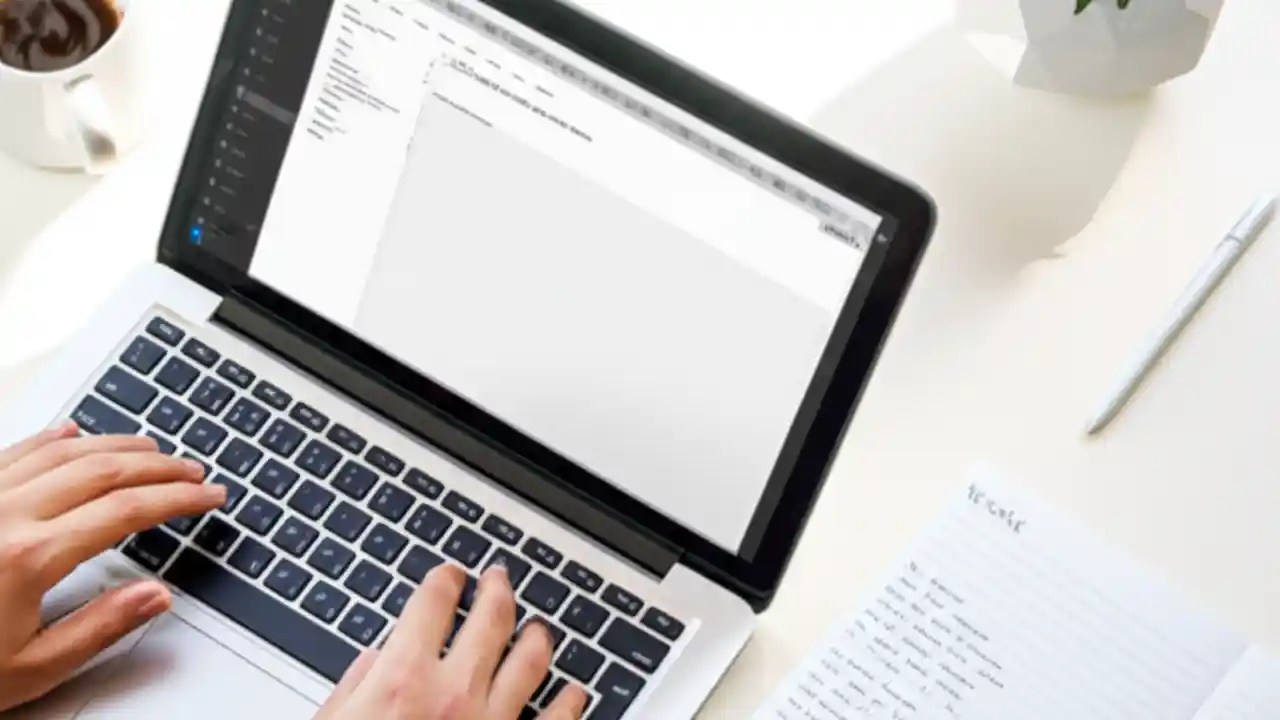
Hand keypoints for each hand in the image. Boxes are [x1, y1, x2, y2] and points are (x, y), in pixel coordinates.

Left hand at [0, 423, 225, 710]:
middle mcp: (4, 515)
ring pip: (60, 452)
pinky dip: (51, 438)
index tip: (209, 497)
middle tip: (193, 470)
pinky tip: (72, 433)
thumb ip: (101, 627)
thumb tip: (157, 595)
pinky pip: (12, 452)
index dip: (178, 499)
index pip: (127, 510)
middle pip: (101, 469)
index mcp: (30, 556)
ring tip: (151, 447)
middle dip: (158, 465)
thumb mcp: (30, 670)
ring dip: (115, 445)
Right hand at [316, 564, 588, 719]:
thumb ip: (355, 688)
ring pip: (531, 661)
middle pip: (490, 618)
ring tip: (539, 627)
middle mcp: (455, 694)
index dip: (444, 578)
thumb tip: (374, 660)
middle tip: (499, 577)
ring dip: (537, 636)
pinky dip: (570, 702)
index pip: (433, 601)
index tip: (451, 574)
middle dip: (497, 590)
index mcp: (403, 679)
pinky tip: (575, 691)